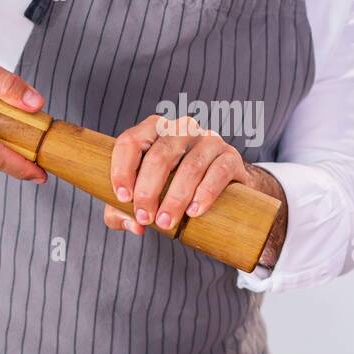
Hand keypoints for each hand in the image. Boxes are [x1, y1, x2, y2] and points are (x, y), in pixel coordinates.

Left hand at [102, 113, 287, 268]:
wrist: (223, 188)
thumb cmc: (175, 187)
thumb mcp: (148, 193)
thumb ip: (127, 209)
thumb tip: (133, 224)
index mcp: (155, 130)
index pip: (131, 141)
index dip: (123, 170)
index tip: (123, 198)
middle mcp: (181, 129)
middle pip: (159, 156)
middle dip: (148, 191)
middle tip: (145, 218)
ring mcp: (208, 140)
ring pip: (190, 166)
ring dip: (175, 198)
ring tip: (167, 223)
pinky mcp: (230, 156)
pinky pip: (218, 172)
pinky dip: (204, 193)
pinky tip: (194, 212)